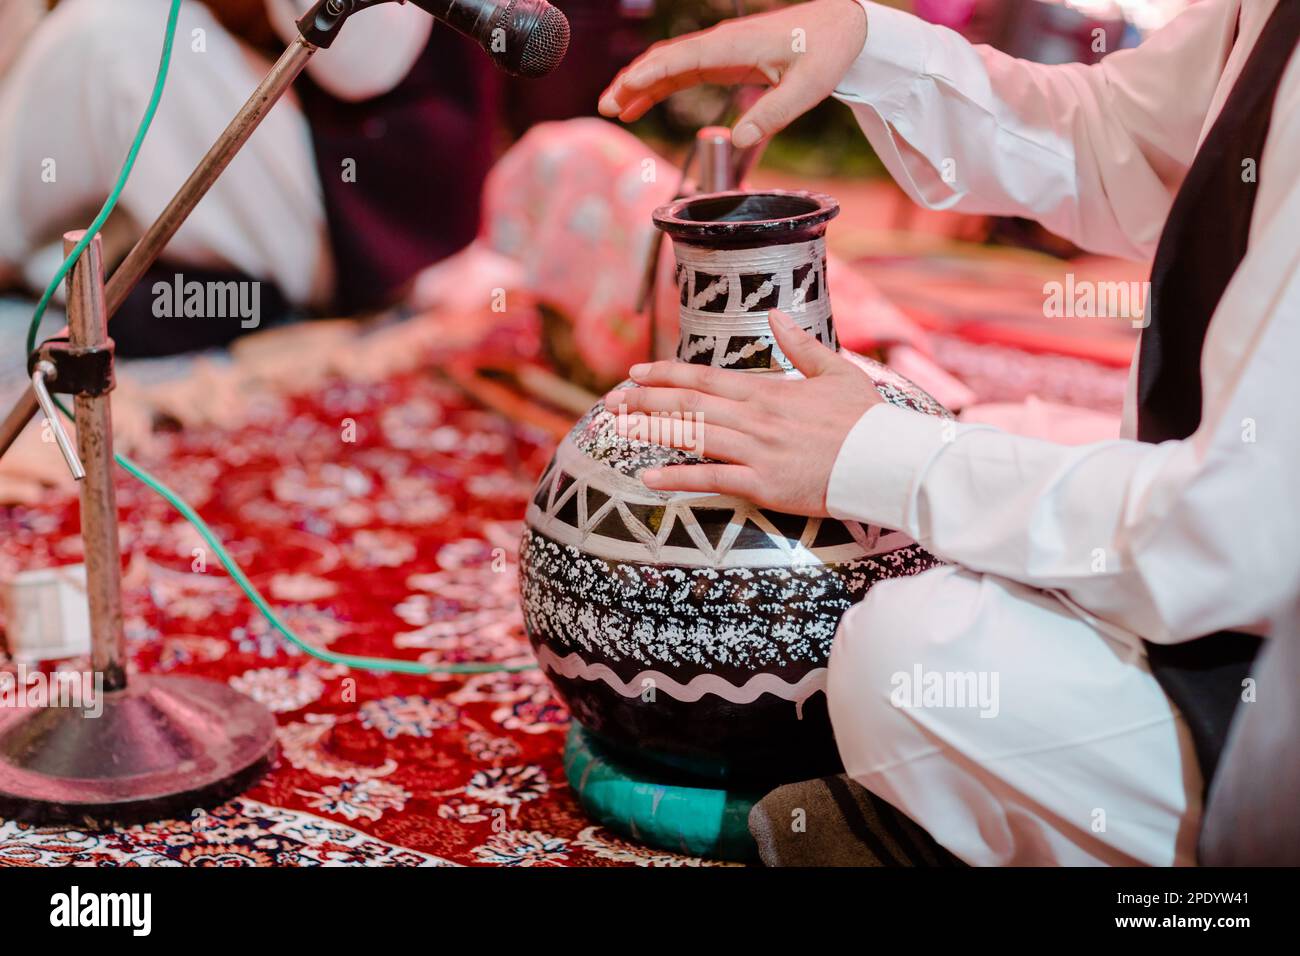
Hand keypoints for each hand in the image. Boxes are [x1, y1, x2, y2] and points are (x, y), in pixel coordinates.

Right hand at [598, 0, 868, 148]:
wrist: (843, 28)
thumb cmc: (827, 53)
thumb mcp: (807, 89)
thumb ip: (773, 114)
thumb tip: (739, 141)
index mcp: (735, 45)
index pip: (682, 57)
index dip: (650, 73)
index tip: (624, 91)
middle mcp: (721, 42)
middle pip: (665, 59)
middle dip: (632, 81)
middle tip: (605, 107)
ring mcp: (721, 49)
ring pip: (669, 64)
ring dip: (639, 84)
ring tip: (613, 109)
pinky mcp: (726, 58)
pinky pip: (684, 70)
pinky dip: (660, 85)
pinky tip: (643, 102)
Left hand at [603, 310, 882, 516]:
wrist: (887, 460)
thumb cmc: (866, 420)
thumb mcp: (837, 372)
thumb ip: (801, 344)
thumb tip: (775, 314)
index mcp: (768, 391)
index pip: (704, 377)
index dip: (665, 374)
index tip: (635, 373)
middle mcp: (755, 417)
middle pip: (688, 403)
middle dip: (644, 401)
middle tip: (609, 402)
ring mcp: (757, 450)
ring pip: (691, 435)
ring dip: (650, 431)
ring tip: (616, 429)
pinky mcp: (763, 484)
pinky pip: (711, 478)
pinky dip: (676, 476)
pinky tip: (647, 475)